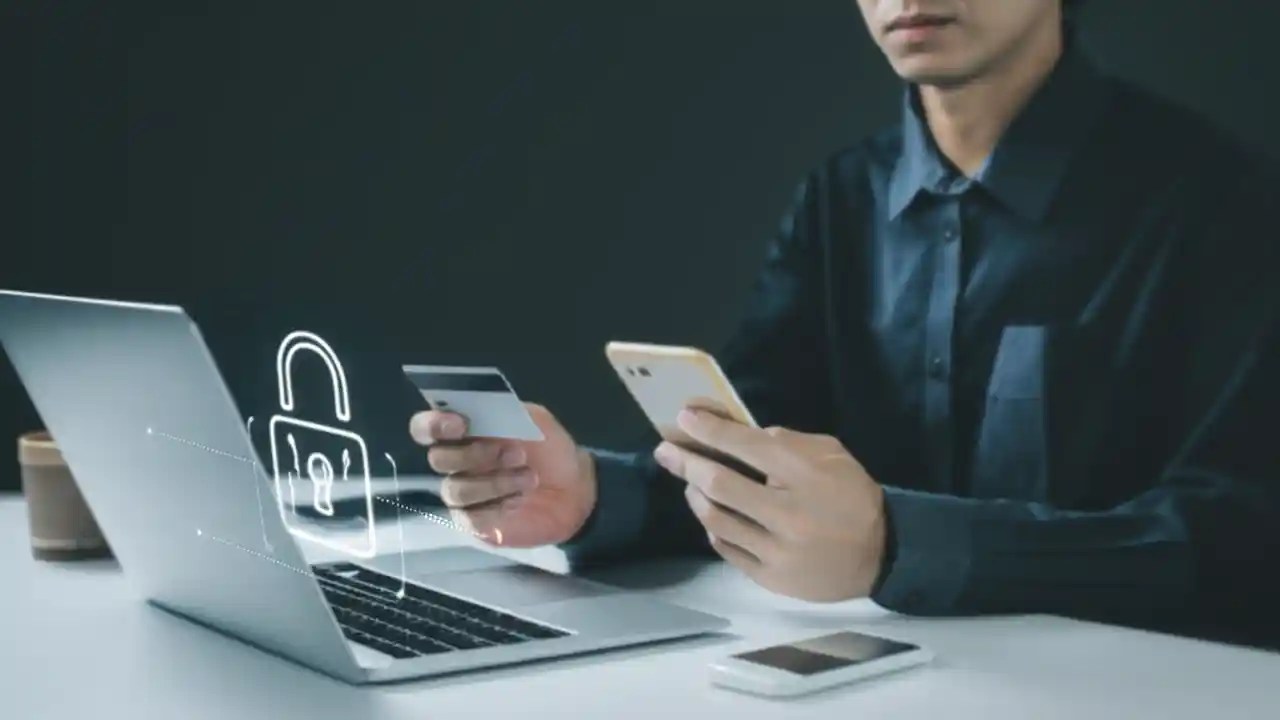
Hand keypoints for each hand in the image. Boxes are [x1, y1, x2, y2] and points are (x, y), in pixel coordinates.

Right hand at [409, 404, 596, 547]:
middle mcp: (455, 463)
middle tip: (515, 452)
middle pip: (438, 459)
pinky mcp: (474, 523)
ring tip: (529, 477)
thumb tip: (478, 406)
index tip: (460, 424)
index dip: (433, 425)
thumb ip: (506, 410)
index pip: (425, 428)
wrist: (576, 489)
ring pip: (456, 489)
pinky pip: (471, 515)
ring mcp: (462, 495)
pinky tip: (520, 498)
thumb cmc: (549, 450)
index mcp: (463, 433)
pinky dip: (498, 504)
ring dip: (494, 481)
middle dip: (475, 454)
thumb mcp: (534, 420)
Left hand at [652, 409, 885, 601]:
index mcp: (805, 476)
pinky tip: (712, 515)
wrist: (882, 555)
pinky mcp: (771, 578)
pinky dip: (715, 529)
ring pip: (718, 520)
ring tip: (690, 484)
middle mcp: (787, 514)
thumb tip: (741, 436)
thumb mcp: (831, 455)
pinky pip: (728, 550)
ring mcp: (777, 551)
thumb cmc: (853, 496)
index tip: (684, 418)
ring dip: (697, 498)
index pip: (746, 447)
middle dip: (687, 463)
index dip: (710, 431)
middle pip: (720, 485)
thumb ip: (787, 443)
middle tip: (665, 451)